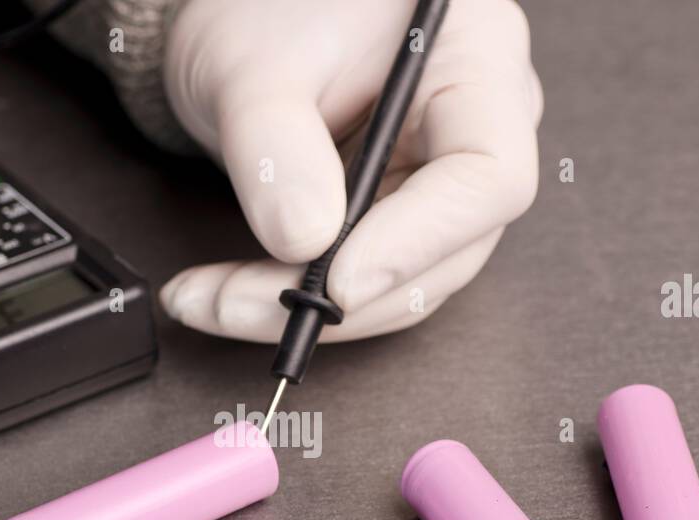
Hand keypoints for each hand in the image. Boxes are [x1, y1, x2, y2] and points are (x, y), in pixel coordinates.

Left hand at [159, 0, 541, 342]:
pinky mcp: (400, 213)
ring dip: (308, 312)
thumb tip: (303, 244)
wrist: (240, 18)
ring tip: (211, 303)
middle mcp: (477, 126)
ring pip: (402, 283)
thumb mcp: (252, 67)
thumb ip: (277, 148)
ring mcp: (441, 177)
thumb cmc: (261, 12)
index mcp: (476, 61)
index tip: (337, 282)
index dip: (417, 242)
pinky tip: (226, 299)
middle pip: (446, 249)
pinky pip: (365, 280)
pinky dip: (295, 300)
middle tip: (240, 305)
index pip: (486, 177)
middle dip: (340, 297)